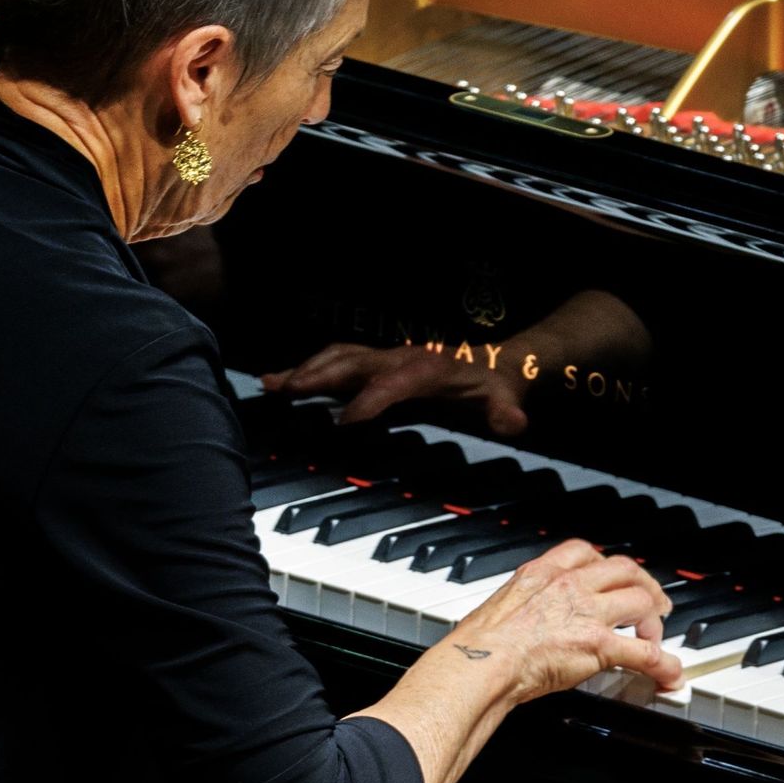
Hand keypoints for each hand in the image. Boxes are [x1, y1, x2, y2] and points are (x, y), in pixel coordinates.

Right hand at [262, 343, 529, 435]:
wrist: (497, 363)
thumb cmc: (496, 386)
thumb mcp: (507, 401)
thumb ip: (507, 413)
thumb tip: (513, 422)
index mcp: (428, 369)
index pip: (392, 384)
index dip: (370, 402)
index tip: (344, 424)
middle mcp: (400, 358)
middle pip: (353, 362)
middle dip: (318, 376)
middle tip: (282, 390)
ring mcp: (386, 359)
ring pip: (339, 358)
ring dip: (305, 370)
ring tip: (270, 384)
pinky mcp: (377, 365)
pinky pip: (339, 363)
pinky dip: (310, 371)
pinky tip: (283, 384)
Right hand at [449, 540, 680, 698]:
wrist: (482, 663)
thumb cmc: (481, 644)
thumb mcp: (501, 604)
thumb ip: (524, 602)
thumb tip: (526, 616)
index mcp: (543, 572)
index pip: (586, 552)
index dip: (607, 564)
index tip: (613, 576)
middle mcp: (570, 585)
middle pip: (625, 571)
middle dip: (644, 586)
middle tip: (653, 603)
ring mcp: (587, 613)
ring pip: (640, 603)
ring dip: (653, 623)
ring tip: (655, 639)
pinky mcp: (598, 645)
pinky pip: (643, 652)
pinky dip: (663, 663)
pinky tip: (668, 674)